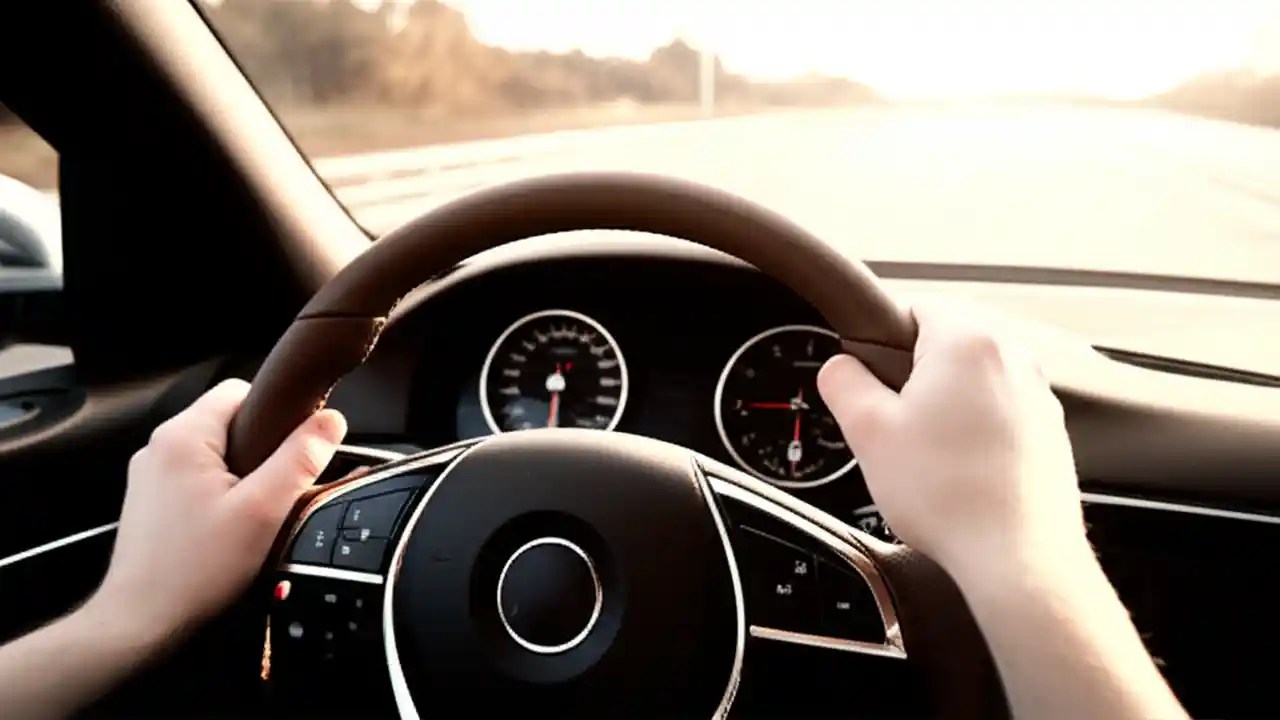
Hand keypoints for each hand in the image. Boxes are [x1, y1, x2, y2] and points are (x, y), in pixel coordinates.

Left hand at [87, 379, 346, 644]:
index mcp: (183, 435)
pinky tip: (229, 529)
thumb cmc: (194, 571)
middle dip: (262, 452)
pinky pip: (198, 479)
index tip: (296, 450)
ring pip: (216, 454)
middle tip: (275, 493)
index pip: (243, 391)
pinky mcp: (151, 502)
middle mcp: (159, 447)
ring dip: (242, 476)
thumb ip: (301, 459)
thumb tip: (332, 421)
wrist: (142, 623)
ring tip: (253, 515)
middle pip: (231, 423)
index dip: (279, 415)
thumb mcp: (263, 510)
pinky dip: (221, 495)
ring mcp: (151, 476)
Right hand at [817, 302, 1084, 582]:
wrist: (1015, 558)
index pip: (911, 308)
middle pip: (944, 346)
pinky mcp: (1050, 432)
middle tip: (893, 428)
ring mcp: (1038, 396)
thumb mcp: (868, 431)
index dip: (879, 343)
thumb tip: (839, 366)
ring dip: (945, 408)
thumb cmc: (949, 495)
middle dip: (913, 380)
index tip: (869, 381)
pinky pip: (999, 416)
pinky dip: (975, 435)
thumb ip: (842, 382)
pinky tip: (959, 474)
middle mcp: (1014, 357)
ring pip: (972, 383)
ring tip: (928, 458)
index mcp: (967, 341)